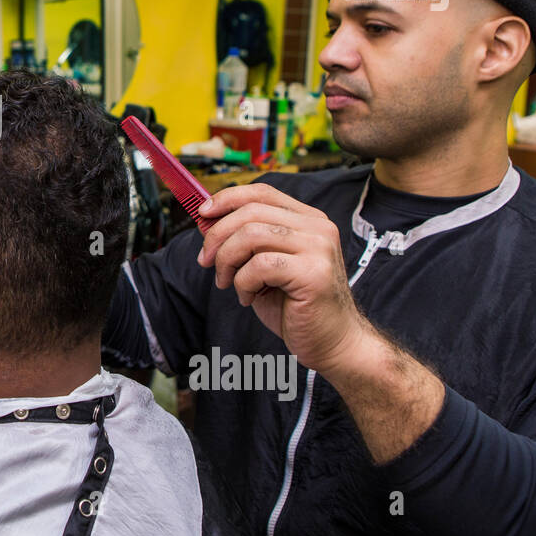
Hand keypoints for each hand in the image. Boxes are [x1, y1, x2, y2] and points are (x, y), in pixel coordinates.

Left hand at [196, 183, 364, 374]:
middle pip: (250, 212)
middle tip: (206, 261)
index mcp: (308, 220)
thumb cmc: (295, 306)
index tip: (202, 213)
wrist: (332, 342)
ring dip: (227, 261)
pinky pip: (259, 266)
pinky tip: (249, 298)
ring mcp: (318, 248)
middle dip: (217, 236)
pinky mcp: (313, 273)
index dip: (227, 198)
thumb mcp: (263, 265)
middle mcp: (317, 228)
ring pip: (251, 235)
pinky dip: (243, 283)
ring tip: (227, 283)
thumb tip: (207, 221)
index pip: (261, 192)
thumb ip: (243, 241)